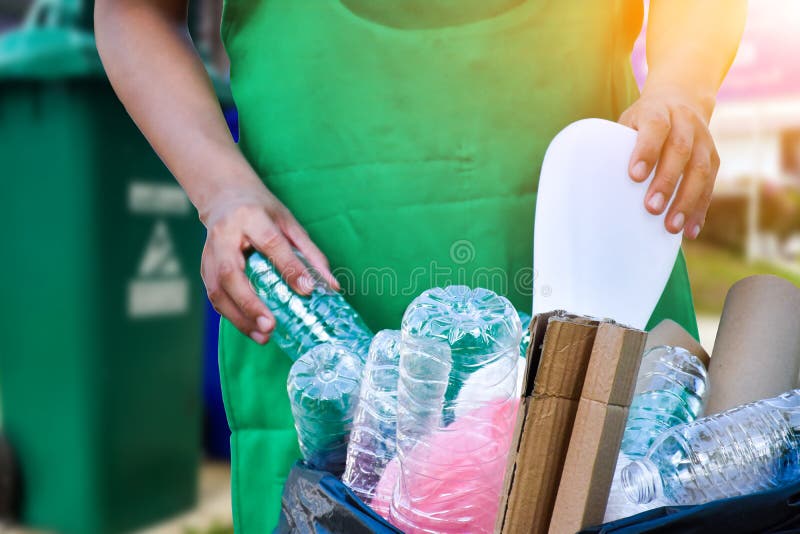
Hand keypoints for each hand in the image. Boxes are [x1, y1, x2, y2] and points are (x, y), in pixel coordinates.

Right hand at [200, 182, 338, 343]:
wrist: (224, 197)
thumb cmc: (261, 211)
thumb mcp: (289, 223)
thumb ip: (309, 253)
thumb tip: (331, 286)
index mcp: (250, 217)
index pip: (270, 244)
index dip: (289, 267)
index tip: (307, 290)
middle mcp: (224, 236)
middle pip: (231, 273)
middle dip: (250, 303)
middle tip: (271, 326)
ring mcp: (209, 253)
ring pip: (217, 290)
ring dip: (239, 318)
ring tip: (263, 336)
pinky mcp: (204, 268)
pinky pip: (215, 296)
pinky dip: (232, 315)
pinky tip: (250, 328)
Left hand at [620, 87, 719, 238]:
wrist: (681, 99)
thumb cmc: (643, 121)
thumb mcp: (629, 123)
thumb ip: (619, 146)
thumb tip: (595, 184)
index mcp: (658, 112)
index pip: (654, 128)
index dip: (646, 151)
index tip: (634, 176)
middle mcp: (685, 123)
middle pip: (680, 151)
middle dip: (666, 181)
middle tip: (652, 208)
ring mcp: (703, 140)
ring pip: (700, 170)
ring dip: (686, 201)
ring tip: (672, 226)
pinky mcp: (714, 157)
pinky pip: (710, 185)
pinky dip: (700, 209)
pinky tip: (690, 230)